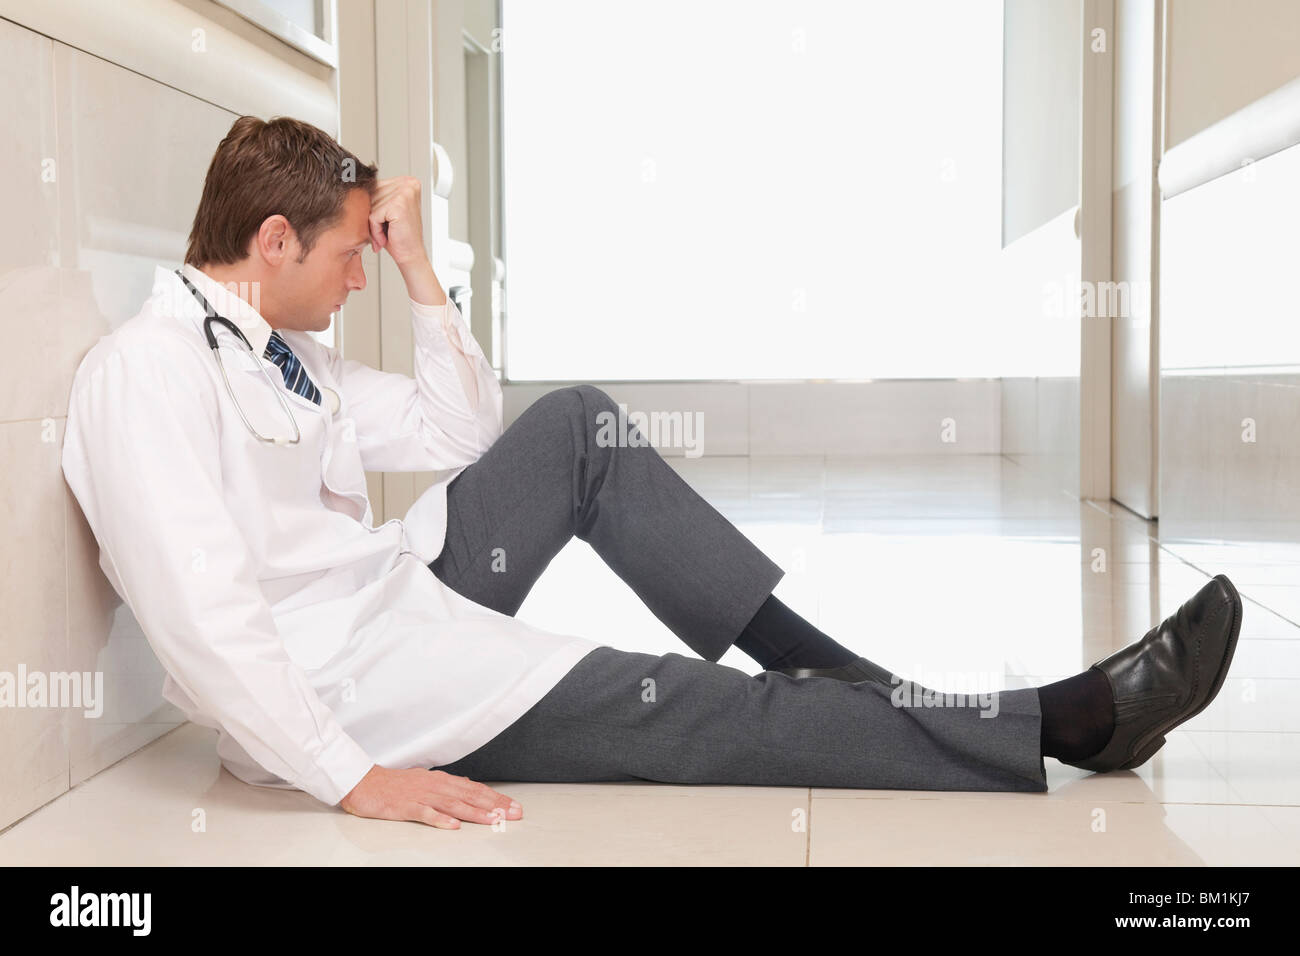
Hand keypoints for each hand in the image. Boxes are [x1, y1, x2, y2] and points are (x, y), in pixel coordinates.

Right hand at [338, 764, 522, 828]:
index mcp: (441, 780)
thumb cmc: (394, 784)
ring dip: (475, 812)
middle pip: (469, 795)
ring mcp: (420, 795)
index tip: (514, 807)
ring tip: (493, 820)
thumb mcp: (426, 781)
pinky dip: (440, 819)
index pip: (474, 789)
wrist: (363, 782)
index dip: (496, 798)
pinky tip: (454, 826)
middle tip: (514, 814)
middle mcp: (434, 785)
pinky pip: (425, 813)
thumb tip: (468, 785)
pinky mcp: (405, 806)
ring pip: (453, 804)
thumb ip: (447, 785)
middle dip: (494, 805)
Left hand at [368, 176, 426, 267]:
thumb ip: (376, 193)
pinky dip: (376, 230)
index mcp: (408, 181)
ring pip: (371, 205)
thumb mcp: (386, 208)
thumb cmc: (398, 235)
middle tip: (387, 229)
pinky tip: (387, 235)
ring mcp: (405, 192)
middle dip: (373, 215)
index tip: (387, 220)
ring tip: (387, 232)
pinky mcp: (398, 205)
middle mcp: (408, 183)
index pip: (375, 186)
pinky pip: (373, 216)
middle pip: (372, 194)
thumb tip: (352, 183)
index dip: (374, 206)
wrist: (411, 255)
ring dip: (374, 224)